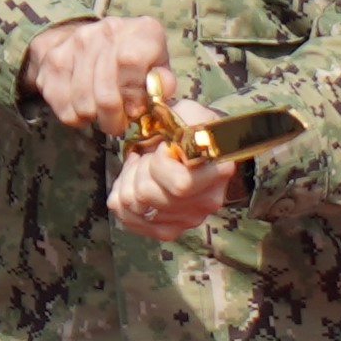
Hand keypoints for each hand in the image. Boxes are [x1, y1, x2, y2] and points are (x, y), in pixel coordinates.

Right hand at [23, 13, 174, 131]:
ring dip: (93, 117)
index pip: (131, 62)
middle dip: (112, 119)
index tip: (134, 112)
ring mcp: (76, 42)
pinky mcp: (52, 60)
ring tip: (101, 112)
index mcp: (143, 30)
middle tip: (117, 124)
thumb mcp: (159, 68)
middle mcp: (108, 30)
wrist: (94, 39)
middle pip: (104, 92)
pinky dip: (74, 117)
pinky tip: (84, 107)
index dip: (132, 95)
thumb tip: (161, 90)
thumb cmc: (138, 62)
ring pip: (82, 104)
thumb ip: (163, 82)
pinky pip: (63, 107)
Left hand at [106, 136, 247, 238]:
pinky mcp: (172, 229)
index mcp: (218, 172)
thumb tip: (168, 148)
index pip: (179, 183)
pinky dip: (123, 204)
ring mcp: (189, 219)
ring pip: (135, 208)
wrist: (195, 144)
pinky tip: (132, 187)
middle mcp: (207, 201)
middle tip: (145, 156)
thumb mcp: (188, 112)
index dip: (158, 162)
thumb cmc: (188, 126)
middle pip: (148, 196)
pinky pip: (132, 223)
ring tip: (140, 169)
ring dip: (127, 183)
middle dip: (136, 170)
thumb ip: (183, 122)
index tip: (162, 147)